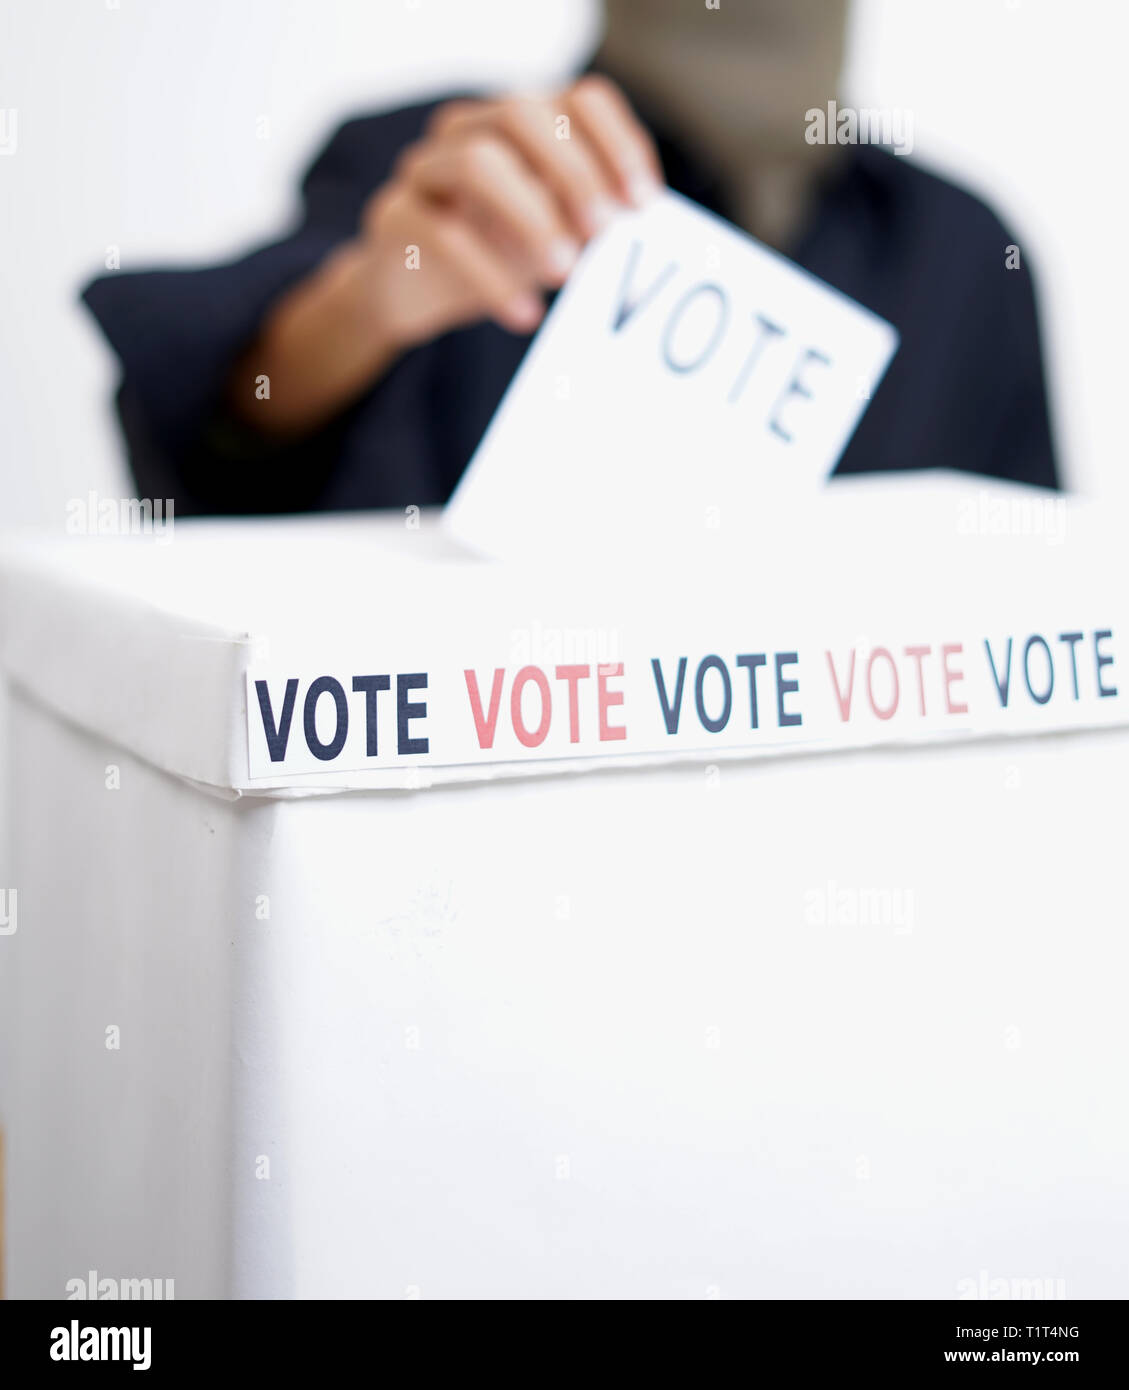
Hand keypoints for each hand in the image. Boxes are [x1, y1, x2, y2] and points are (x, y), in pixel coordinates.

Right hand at [356, 75, 663, 346]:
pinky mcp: (395, 217)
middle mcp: (470, 129)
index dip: (617, 145)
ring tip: (565, 271)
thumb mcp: (552, 234)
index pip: (579, 100)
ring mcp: (426, 167)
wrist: (410, 291)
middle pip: (522, 115)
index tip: (645, 204)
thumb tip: (643, 236)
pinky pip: (441, 234)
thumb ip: (591, 225)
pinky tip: (525, 313)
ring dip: (531, 215)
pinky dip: (490, 277)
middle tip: (606, 233)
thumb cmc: (494, 251)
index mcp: (521, 124)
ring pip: (476, 162)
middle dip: (573, 172)